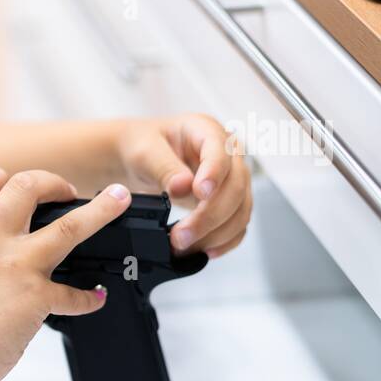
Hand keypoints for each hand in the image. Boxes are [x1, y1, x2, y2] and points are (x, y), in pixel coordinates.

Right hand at [0, 168, 132, 380]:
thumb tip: (0, 263)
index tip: (10, 180)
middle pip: (25, 188)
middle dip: (51, 182)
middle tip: (67, 191)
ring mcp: (17, 266)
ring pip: (69, 226)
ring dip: (100, 211)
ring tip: (117, 201)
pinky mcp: (37, 296)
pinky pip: (73, 294)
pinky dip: (88, 298)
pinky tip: (95, 298)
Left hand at [115, 113, 251, 258]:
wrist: (140, 159)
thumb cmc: (142, 147)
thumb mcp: (144, 152)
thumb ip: (163, 167)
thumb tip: (182, 186)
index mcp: (206, 130)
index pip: (221, 152)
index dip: (214, 175)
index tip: (200, 194)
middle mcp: (227, 154)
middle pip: (235, 186)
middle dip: (209, 215)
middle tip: (181, 235)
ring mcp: (231, 178)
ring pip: (240, 209)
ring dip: (216, 233)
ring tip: (184, 246)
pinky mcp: (228, 200)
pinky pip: (237, 223)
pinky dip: (224, 240)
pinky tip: (205, 250)